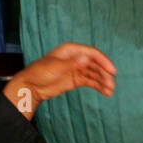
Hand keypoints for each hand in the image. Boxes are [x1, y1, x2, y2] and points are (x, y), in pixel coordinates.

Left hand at [2, 42, 116, 118]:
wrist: (31, 86)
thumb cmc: (39, 72)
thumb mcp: (56, 67)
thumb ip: (72, 63)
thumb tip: (86, 58)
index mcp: (72, 50)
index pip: (92, 53)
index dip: (104, 61)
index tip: (112, 71)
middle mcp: (77, 58)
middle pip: (96, 64)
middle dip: (104, 74)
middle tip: (111, 85)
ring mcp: (77, 69)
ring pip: (95, 74)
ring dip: (103, 82)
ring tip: (110, 91)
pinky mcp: (76, 80)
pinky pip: (91, 82)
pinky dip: (98, 86)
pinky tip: (105, 92)